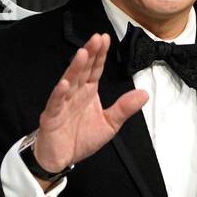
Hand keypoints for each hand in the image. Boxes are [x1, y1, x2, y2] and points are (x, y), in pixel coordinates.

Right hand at [32, 32, 148, 171]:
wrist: (60, 157)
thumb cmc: (80, 138)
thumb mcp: (109, 124)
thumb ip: (124, 108)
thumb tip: (144, 94)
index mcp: (88, 92)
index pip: (95, 69)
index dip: (100, 55)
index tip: (105, 39)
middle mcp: (75, 94)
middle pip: (82, 70)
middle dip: (90, 54)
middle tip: (96, 38)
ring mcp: (62, 103)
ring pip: (69, 82)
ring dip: (75, 68)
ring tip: (83, 54)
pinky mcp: (52, 117)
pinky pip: (55, 104)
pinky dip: (59, 94)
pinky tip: (64, 84)